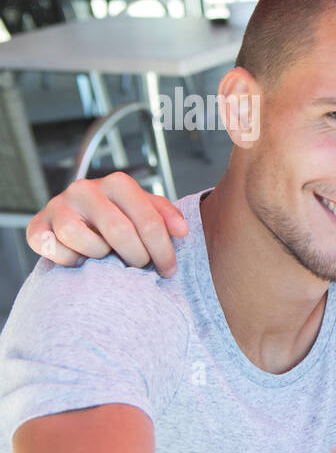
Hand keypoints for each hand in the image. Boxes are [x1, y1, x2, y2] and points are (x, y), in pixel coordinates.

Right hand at [26, 172, 185, 276]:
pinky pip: (53, 248)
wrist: (80, 222)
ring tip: (108, 256)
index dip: (162, 249)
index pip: (148, 220)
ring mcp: (58, 206)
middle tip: (141, 267)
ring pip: (81, 237)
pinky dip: (70, 259)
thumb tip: (182, 231)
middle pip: (118, 231)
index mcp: (117, 183)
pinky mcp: (37, 226)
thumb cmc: (119, 218)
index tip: (169, 269)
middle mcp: (84, 189)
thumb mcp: (145, 211)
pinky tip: (81, 259)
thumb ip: (165, 216)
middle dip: (136, 256)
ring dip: (101, 255)